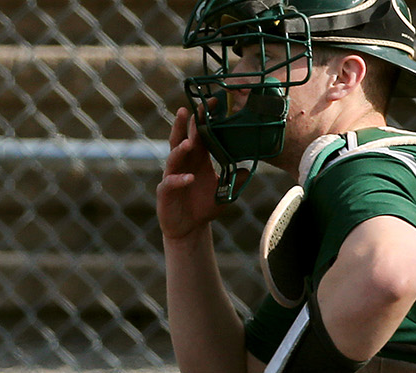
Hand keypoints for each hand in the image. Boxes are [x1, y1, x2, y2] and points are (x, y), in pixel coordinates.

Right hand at [157, 107, 224, 241]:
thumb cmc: (205, 206)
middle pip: (181, 139)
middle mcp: (183, 164)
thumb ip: (236, 180)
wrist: (190, 228)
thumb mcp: (225, 192)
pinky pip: (171, 183)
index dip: (203, 119)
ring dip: (180, 149)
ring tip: (189, 142)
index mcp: (197, 159)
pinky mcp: (165, 192)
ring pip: (173, 157)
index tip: (213, 102)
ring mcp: (172, 176)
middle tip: (188, 110)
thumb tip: (250, 169)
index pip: (199, 134)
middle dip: (184, 125)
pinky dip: (179, 179)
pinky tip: (189, 178)